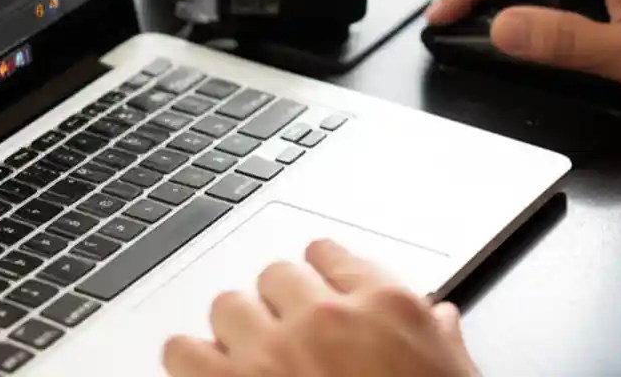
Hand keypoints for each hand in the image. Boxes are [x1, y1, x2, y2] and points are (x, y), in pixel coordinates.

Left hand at [162, 240, 477, 376]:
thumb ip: (437, 341)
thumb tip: (438, 318)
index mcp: (386, 309)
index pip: (329, 255)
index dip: (319, 278)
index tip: (317, 293)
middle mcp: (325, 318)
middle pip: (276, 277)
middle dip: (280, 307)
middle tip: (289, 339)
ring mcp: (271, 350)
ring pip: (228, 306)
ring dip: (237, 335)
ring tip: (252, 363)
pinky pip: (182, 349)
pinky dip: (191, 363)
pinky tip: (210, 376)